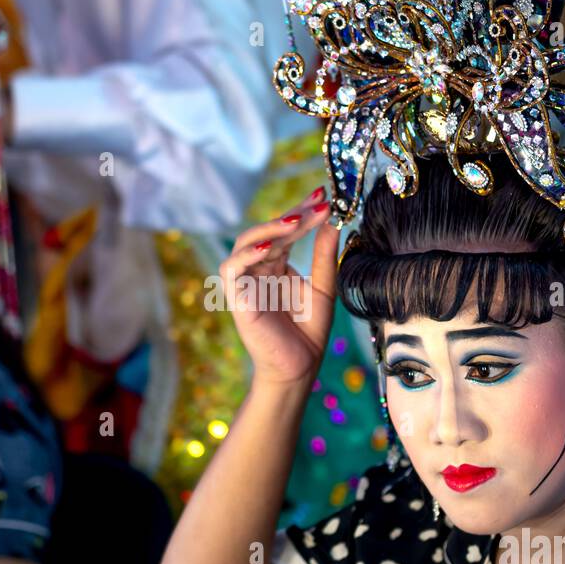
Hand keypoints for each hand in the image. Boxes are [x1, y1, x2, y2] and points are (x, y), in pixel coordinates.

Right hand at [218, 187, 339, 388]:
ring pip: (246, 242)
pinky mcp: (235, 297)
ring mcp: (245, 282)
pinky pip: (232, 267)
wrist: (298, 368)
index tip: (323, 195)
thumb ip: (324, 257)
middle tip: (318, 202)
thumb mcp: (323, 288)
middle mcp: (258, 269)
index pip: (285, 231)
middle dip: (293, 215)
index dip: (301, 211)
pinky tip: (269, 244)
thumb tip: (332, 223)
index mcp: (276, 265)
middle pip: (268, 231)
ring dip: (270, 228)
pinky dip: (247, 253)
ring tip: (296, 220)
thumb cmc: (308, 333)